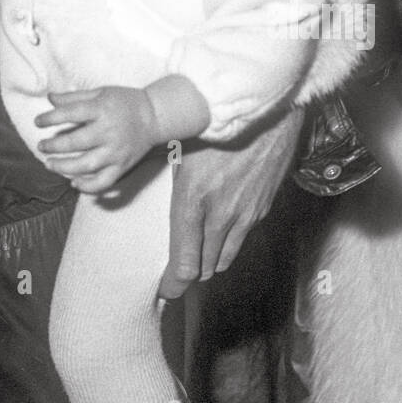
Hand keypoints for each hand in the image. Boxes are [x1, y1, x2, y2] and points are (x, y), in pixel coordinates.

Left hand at [36, 87, 157, 193]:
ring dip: (64, 167)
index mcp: (102, 109)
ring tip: (49, 164)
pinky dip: (88, 186)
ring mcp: (116, 152)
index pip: (71, 114)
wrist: (156, 116)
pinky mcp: (123, 166)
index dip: (51, 118)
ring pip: (86, 165)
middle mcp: (109, 131)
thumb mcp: (101, 92)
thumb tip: (50, 98)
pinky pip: (104, 182)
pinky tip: (73, 182)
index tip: (38, 122)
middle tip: (41, 146)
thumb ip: (74, 97)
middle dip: (54, 146)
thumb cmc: (125, 102)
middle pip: (76, 142)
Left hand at [159, 107, 302, 298]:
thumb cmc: (215, 123)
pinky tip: (220, 230)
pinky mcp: (263, 208)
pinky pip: (242, 238)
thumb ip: (162, 175)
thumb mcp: (179, 147)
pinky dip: (229, 241)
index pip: (184, 264)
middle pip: (204, 267)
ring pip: (225, 257)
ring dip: (210, 260)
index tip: (163, 290)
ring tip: (197, 255)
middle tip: (176, 270)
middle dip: (189, 272)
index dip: (172, 284)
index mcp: (194, 200)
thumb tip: (133, 181)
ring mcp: (246, 214)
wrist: (267, 112)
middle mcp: (221, 215)